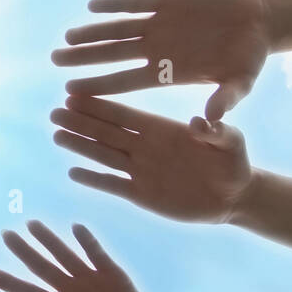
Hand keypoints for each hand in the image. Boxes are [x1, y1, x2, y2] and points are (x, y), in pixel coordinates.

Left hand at [0, 221, 147, 291]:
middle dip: (23, 250)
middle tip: (4, 234)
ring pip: (64, 254)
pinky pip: (96, 253)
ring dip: (48, 239)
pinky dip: (87, 240)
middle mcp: (70, 291)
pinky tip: (76, 227)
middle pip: (41, 267)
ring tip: (31, 223)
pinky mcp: (110, 273)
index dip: (9, 283)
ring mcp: (89, 279)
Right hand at [51, 95, 252, 222]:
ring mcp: (141, 170)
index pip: (124, 115)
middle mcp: (146, 147)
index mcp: (162, 129)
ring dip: (80, 146)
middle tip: (55, 111)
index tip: (75, 94)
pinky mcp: (142, 194)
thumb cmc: (235, 164)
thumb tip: (200, 121)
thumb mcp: (232, 143)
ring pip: (104, 155)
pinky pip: (113, 185)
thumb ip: (216, 132)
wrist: (236, 197)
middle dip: (81, 122)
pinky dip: (94, 179)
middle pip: (106, 132)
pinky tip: (73, 172)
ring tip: (57, 134)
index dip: (100, 106)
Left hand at [53, 0, 270, 119]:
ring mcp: (159, 26)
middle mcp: (156, 50)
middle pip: (111, 55)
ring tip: (68, 35)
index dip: (98, 85)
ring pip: (117, 29)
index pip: (125, 81)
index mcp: (167, 73)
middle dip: (83, 58)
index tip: (72, 92)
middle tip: (55, 60)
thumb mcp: (240, 82)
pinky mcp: (167, 2)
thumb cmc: (248, 59)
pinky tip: (94, 6)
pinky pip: (135, 4)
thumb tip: (211, 119)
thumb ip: (224, 99)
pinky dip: (116, 4)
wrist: (259, 22)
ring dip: (93, 32)